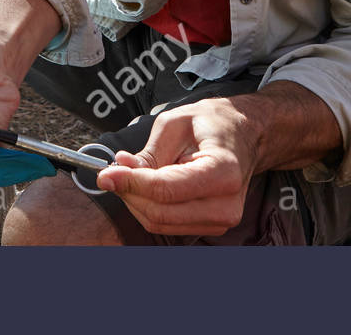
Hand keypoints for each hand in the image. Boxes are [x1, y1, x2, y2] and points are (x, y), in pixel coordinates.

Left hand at [95, 98, 259, 236]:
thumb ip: (147, 152)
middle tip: (115, 170)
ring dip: (137, 201)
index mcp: (223, 172)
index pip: (166, 190)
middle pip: (160, 213)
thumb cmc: (212, 124)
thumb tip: (118, 172)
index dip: (131, 183)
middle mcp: (227, 204)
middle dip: (129, 192)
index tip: (106, 173)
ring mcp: (221, 221)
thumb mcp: (175, 123)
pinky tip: (150, 185)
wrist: (244, 137)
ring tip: (136, 173)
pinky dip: (149, 207)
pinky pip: (167, 225)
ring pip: (159, 223)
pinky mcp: (211, 227)